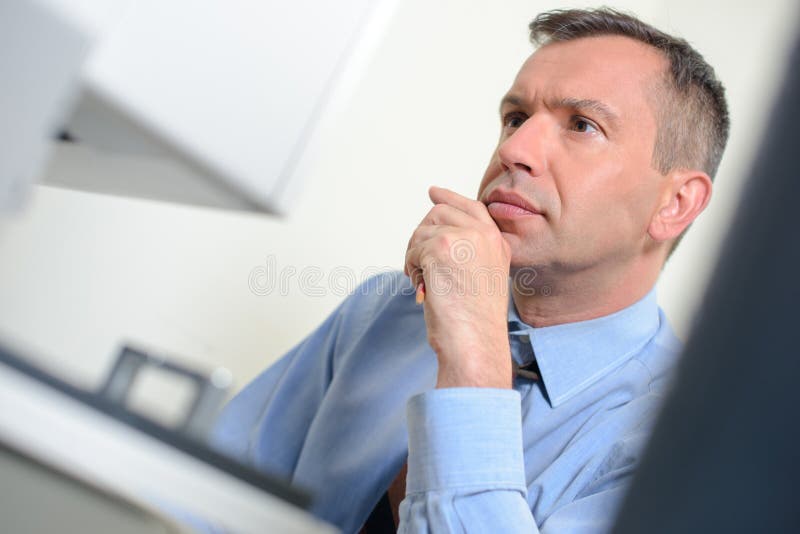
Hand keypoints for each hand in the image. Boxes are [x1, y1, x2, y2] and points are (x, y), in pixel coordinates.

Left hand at [405, 186, 511, 388]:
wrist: (474, 342)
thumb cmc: (473, 322)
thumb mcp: (479, 278)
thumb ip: (467, 253)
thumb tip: (432, 233)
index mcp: (498, 243)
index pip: (472, 207)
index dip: (449, 198)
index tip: (433, 192)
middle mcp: (485, 236)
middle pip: (439, 214)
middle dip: (422, 237)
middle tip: (417, 266)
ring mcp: (464, 239)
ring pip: (422, 231)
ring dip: (414, 256)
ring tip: (424, 282)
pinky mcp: (442, 247)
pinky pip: (414, 248)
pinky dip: (411, 267)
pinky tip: (422, 286)